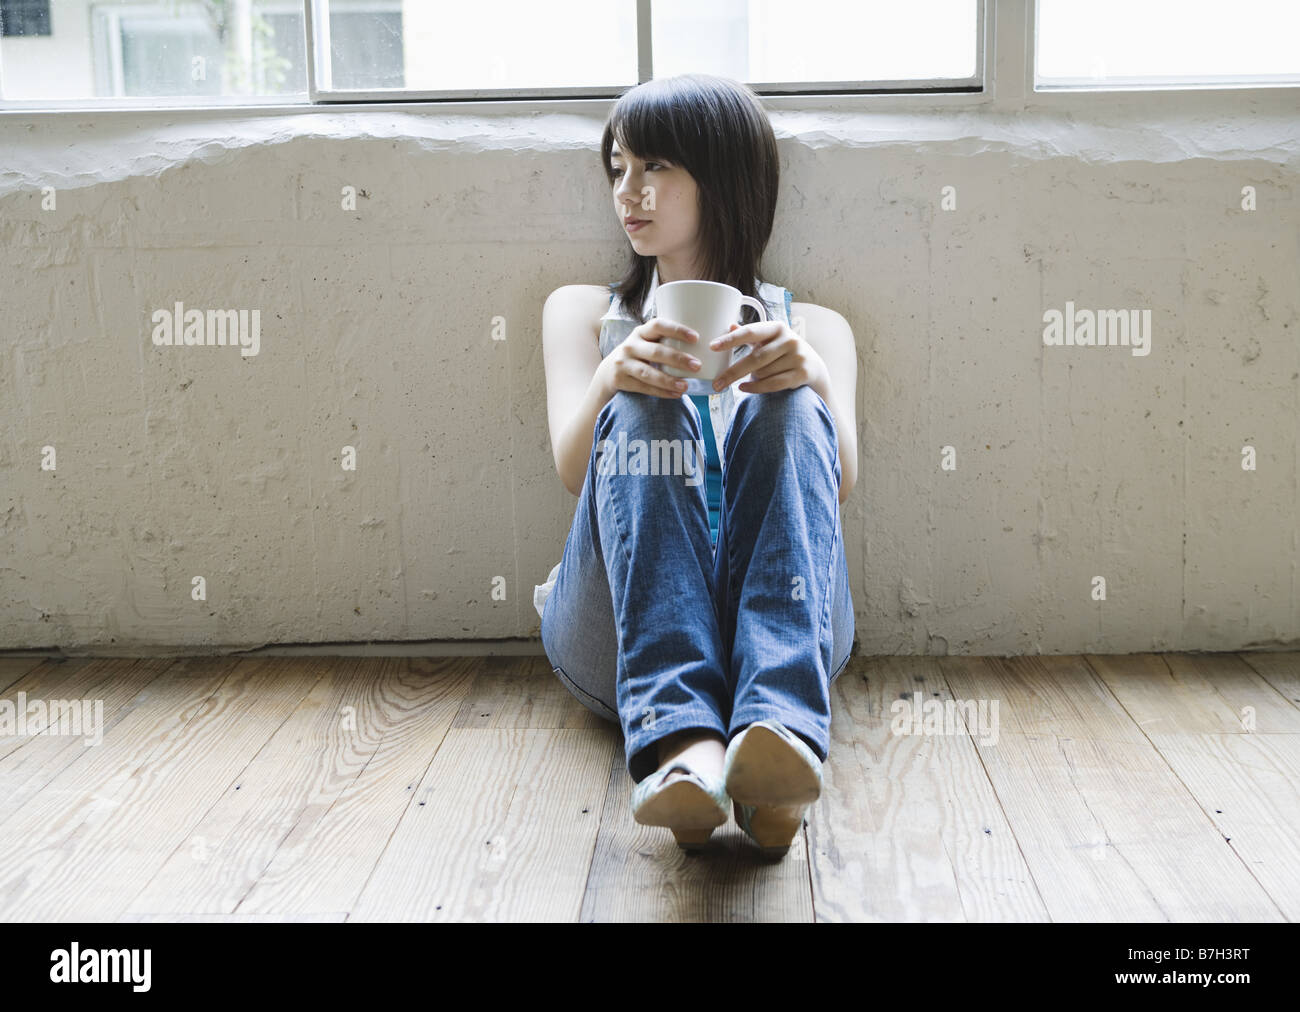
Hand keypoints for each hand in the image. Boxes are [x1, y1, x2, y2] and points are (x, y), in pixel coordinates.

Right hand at [600, 317, 702, 398]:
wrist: (610, 370)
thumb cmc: (640, 353)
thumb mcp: (648, 342)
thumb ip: (667, 341)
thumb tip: (704, 346)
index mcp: (641, 332)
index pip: (659, 325)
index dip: (677, 330)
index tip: (696, 337)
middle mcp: (630, 345)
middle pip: (656, 352)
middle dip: (678, 359)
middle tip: (697, 366)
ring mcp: (624, 363)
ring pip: (648, 373)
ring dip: (668, 380)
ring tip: (686, 386)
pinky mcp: (621, 379)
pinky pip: (643, 387)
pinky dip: (661, 392)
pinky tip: (676, 394)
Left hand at [708, 320, 828, 394]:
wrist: (813, 367)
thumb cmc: (783, 352)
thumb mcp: (769, 340)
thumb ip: (750, 334)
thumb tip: (729, 325)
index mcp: (776, 327)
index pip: (750, 332)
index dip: (730, 339)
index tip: (712, 346)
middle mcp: (789, 339)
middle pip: (754, 358)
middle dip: (733, 372)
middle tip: (716, 383)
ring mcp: (797, 356)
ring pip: (763, 373)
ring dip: (752, 378)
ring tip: (749, 378)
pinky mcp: (802, 373)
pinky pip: (773, 384)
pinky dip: (756, 388)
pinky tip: (744, 389)